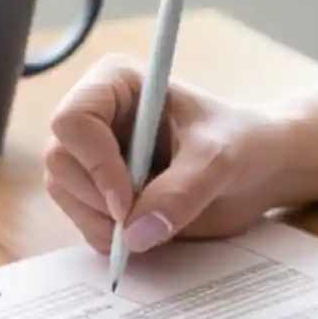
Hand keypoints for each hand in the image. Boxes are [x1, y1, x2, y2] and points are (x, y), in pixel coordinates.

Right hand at [44, 55, 289, 253]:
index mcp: (116, 83)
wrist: (258, 170)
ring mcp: (91, 154)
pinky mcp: (97, 190)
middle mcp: (94, 115)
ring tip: (153, 224)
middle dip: (98, 199)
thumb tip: (135, 234)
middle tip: (144, 219)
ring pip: (64, 193)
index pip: (72, 121)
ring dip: (102, 222)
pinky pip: (81, 219)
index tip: (128, 200)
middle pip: (59, 161)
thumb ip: (181, 193)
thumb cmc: (242, 144)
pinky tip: (147, 229)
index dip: (95, 164)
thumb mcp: (220, 162)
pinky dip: (108, 235)